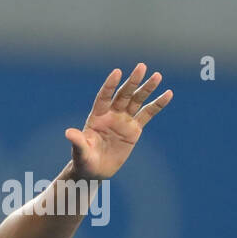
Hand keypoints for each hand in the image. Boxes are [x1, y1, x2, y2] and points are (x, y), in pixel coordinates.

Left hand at [64, 63, 171, 180]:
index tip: (117, 72)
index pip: (104, 97)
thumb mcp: (80, 151)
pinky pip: (148, 114)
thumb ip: (77, 141)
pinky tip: (168, 94)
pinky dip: (158, 104)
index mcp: (96, 116)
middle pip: (123, 95)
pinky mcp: (135, 129)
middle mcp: (111, 114)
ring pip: (137, 101)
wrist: (95, 170)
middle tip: (141, 66)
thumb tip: (68, 133)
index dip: (110, 85)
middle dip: (132, 81)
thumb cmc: (84, 160)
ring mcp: (124, 120)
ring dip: (146, 88)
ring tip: (157, 76)